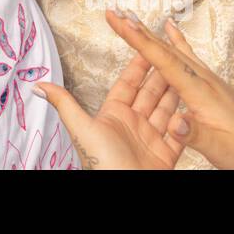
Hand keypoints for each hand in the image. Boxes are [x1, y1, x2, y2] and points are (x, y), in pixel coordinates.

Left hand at [36, 53, 183, 169]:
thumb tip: (39, 85)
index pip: (128, 84)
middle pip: (150, 93)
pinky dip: (186, 119)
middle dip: (161, 73)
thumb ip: (64, 104)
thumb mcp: (81, 129)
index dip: (138, 66)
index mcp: (114, 115)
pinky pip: (180, 132)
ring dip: (175, 91)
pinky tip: (194, 104)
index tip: (145, 46)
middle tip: (172, 53)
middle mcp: (133, 124)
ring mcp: (151, 138)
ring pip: (167, 109)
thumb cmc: (102, 163)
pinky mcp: (166, 154)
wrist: (124, 187)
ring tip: (186, 72)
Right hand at [104, 10, 233, 169]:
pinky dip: (174, 40)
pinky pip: (186, 55)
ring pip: (172, 50)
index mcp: (199, 92)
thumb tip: (173, 122)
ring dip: (149, 34)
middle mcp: (202, 79)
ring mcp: (206, 78)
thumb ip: (195, 134)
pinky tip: (169, 28)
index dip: (140, 41)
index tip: (121, 23)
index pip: (164, 61)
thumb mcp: (220, 148)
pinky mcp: (209, 83)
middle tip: (114, 13)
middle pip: (164, 49)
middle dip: (137, 31)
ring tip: (130, 17)